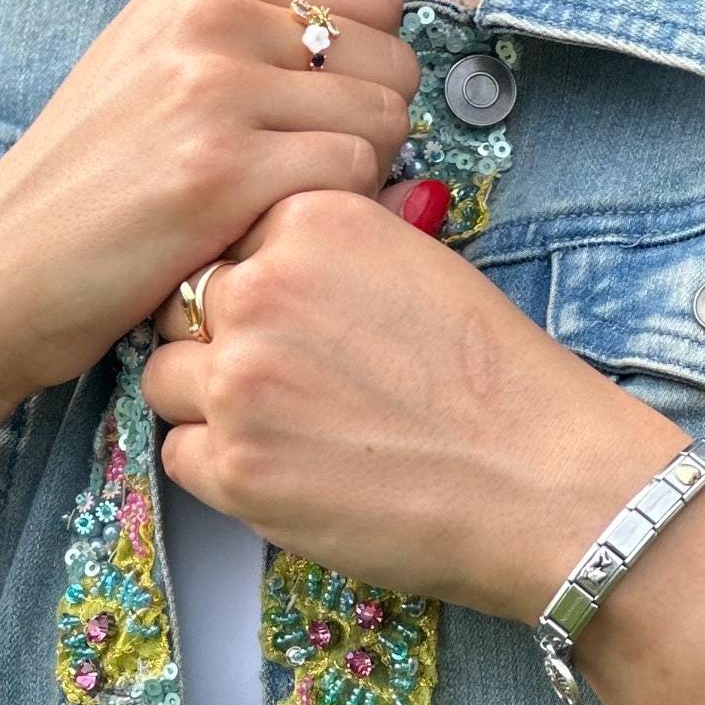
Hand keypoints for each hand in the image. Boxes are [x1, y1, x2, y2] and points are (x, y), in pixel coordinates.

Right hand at [0, 0, 417, 414]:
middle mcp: (209, 16)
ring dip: (362, 176)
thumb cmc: (85, 181)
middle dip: (374, 123)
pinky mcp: (222, 172)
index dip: (370, 60)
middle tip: (313, 175)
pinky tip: (279, 234)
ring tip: (294, 205)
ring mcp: (214, 91)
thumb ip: (251, 1)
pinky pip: (354, 175)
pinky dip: (336, 215)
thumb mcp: (155, 59)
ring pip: (385, 117)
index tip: (322, 114)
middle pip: (391, 55)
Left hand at [139, 185, 691, 623]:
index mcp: (313, 220)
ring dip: (206, 402)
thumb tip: (278, 239)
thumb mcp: (420, 266)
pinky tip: (285, 469)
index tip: (287, 321)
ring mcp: (239, 382)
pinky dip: (218, 466)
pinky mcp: (233, 468)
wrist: (540, 484)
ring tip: (283, 427)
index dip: (248, 281)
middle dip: (215, 338)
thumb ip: (336, 248)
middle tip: (282, 380)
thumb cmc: (496, 382)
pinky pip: (177, 453)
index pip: (227, 237)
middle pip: (180, 303)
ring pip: (165, 377)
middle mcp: (263, 289)